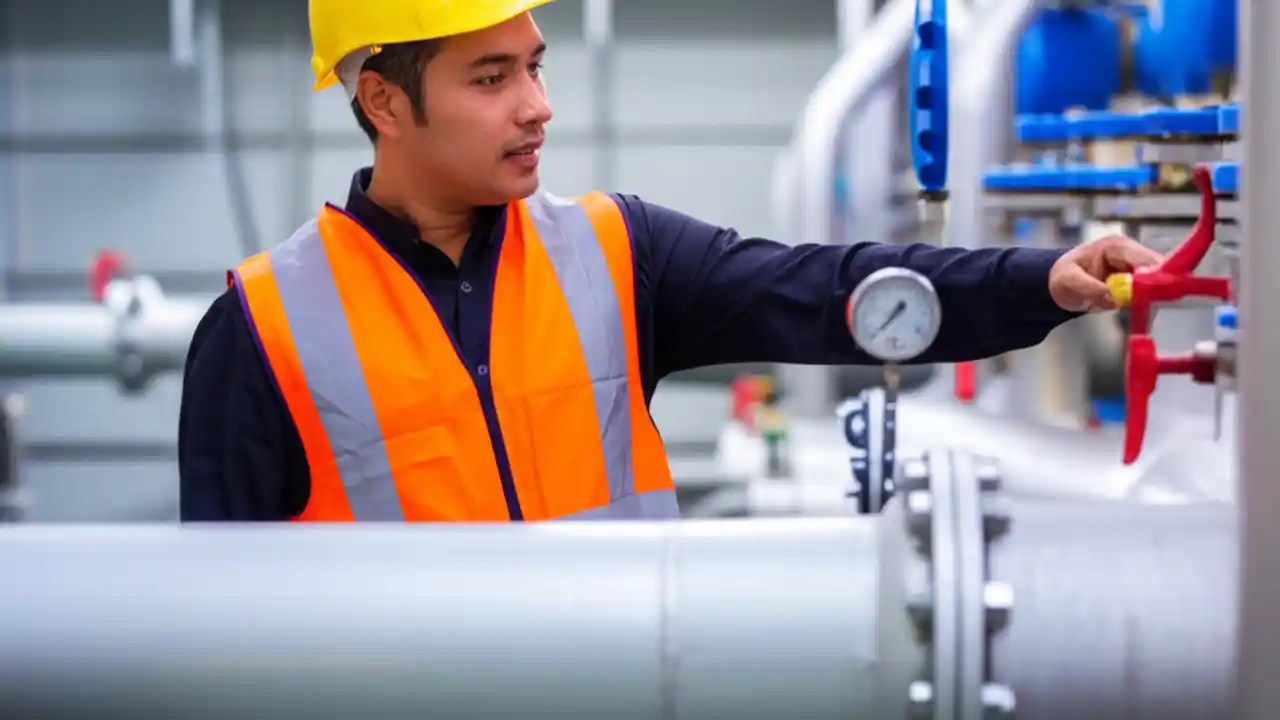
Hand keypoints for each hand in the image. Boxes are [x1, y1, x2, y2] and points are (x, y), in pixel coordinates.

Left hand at [1048, 235, 1164, 311]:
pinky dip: (1148, 302)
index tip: (1159, 295)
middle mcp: (1132, 253)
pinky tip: (1142, 312)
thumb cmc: (1063, 277)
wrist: (1061, 282)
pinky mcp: (1139, 281)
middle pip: (1159, 269)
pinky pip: (1151, 292)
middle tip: (1154, 308)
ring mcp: (1137, 266)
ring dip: (1153, 298)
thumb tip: (1114, 298)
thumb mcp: (1068, 282)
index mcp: (1115, 247)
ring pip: (1158, 282)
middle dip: (1158, 289)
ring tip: (1143, 312)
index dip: (1156, 276)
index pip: (1145, 259)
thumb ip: (1090, 289)